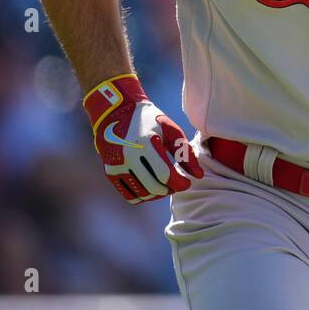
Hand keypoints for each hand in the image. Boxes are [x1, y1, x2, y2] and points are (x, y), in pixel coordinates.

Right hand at [83, 74, 203, 203]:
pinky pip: (129, 195)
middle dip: (170, 189)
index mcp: (145, 143)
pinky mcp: (110, 173)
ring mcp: (116, 166)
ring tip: (166, 185)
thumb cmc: (149, 120)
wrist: (116, 113)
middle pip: (154, 186)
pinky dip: (143, 196)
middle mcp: (128, 156)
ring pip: (142, 194)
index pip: (164, 174)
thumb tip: (198, 176)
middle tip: (177, 183)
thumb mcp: (171, 130)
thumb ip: (185, 152)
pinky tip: (152, 188)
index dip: (179, 183)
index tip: (187, 183)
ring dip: (158, 194)